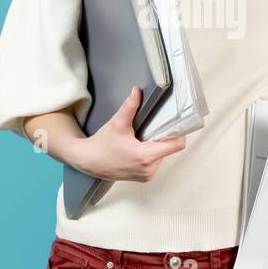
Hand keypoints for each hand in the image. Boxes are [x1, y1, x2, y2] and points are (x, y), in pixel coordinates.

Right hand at [70, 86, 185, 181]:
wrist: (88, 161)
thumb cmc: (102, 145)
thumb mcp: (117, 123)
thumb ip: (130, 106)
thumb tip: (137, 91)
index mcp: (146, 156)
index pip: (176, 145)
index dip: (178, 132)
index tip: (175, 123)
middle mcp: (149, 169)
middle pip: (169, 148)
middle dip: (162, 137)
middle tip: (150, 127)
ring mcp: (147, 175)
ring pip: (163, 155)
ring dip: (156, 146)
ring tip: (141, 138)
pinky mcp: (145, 177)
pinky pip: (156, 162)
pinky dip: (151, 154)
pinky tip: (138, 147)